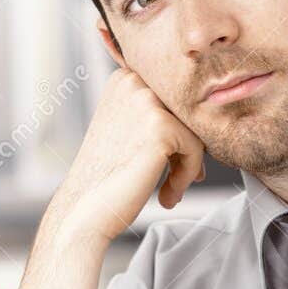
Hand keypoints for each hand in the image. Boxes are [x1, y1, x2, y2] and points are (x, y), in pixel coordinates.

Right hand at [42, 67, 206, 245]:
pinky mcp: (161, 125)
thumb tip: (203, 120)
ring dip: (188, 165)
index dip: (179, 133)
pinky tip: (168, 196)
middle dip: (186, 149)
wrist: (84, 210)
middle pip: (187, 113)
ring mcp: (147, 101)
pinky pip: (197, 148)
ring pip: (195, 130)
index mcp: (124, 78)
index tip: (172, 164)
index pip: (174, 100)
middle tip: (175, 181)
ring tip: (170, 191)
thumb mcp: (126, 130)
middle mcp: (133, 82)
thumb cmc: (105, 178)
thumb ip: (156, 116)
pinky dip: (188, 175)